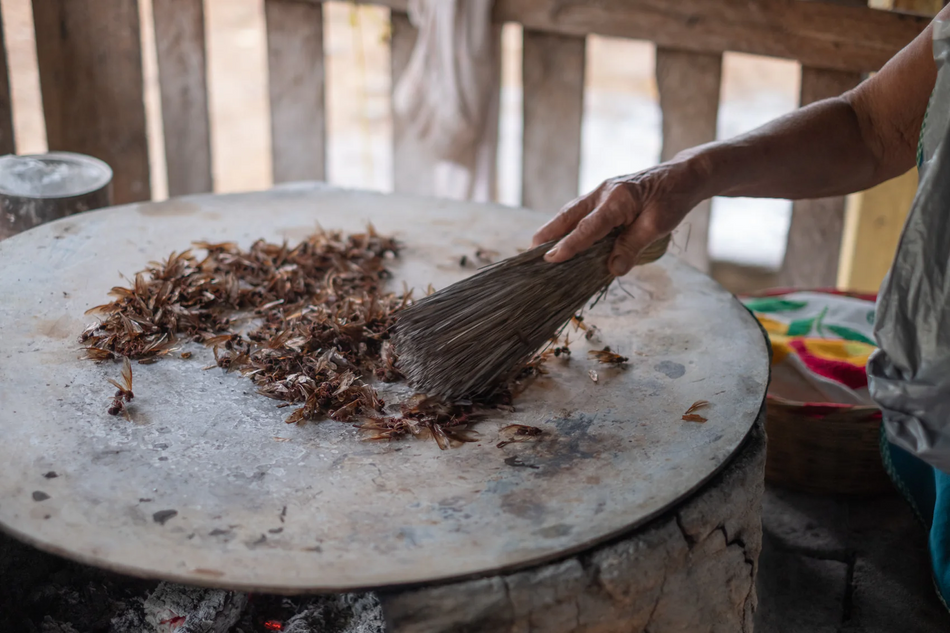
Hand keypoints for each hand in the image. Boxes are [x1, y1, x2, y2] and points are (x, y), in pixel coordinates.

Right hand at [532, 157, 709, 275]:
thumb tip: (612, 269)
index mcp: (617, 200)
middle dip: (549, 233)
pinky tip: (565, 234)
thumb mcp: (657, 226)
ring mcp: (602, 192)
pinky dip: (569, 223)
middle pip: (569, 215)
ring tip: (540, 245)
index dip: (568, 246)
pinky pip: (581, 210)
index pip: (587, 228)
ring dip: (556, 228)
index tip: (550, 259)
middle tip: (531, 252)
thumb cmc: (673, 199)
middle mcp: (603, 193)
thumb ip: (632, 246)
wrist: (683, 176)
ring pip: (572, 211)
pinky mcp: (605, 195)